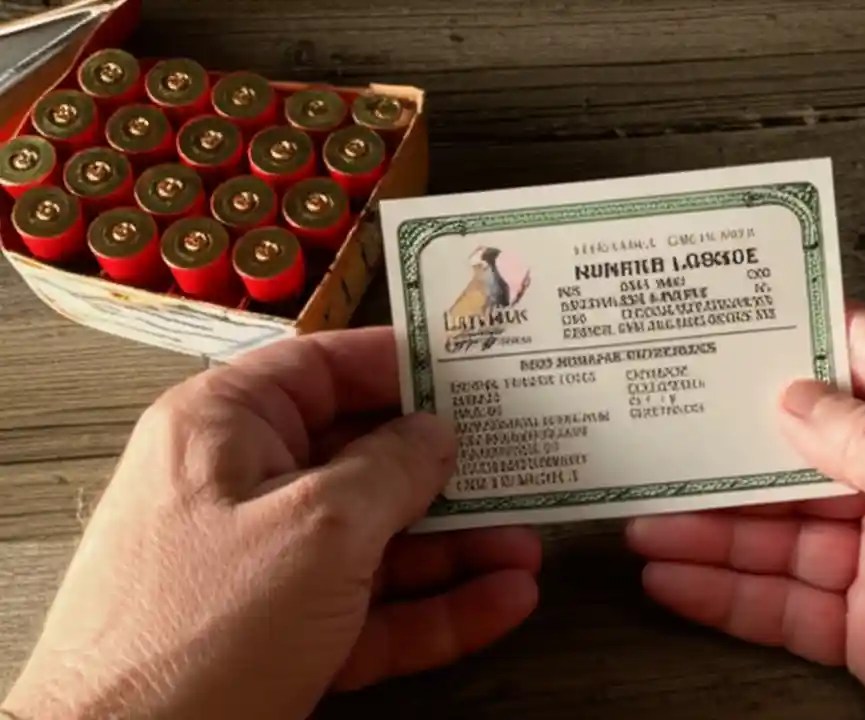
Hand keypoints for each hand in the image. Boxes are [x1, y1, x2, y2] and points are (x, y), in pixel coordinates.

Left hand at [2, 328, 540, 719]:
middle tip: (520, 460)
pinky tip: (501, 601)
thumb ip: (389, 470)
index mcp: (225, 430)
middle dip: (446, 470)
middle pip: (364, 459)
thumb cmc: (197, 629)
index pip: (322, 369)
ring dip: (457, 547)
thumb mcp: (317, 528)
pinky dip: (438, 609)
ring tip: (527, 544)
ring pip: (380, 541)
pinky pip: (375, 610)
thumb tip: (435, 433)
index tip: (472, 370)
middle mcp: (244, 490)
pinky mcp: (287, 638)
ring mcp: (267, 570)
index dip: (399, 367)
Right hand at [627, 305, 864, 718]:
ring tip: (644, 516)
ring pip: (780, 527)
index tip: (727, 325)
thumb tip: (800, 401)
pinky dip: (724, 590)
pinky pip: (781, 600)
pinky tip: (675, 577)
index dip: (800, 338)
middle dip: (731, 441)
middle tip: (659, 428)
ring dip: (710, 524)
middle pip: (807, 445)